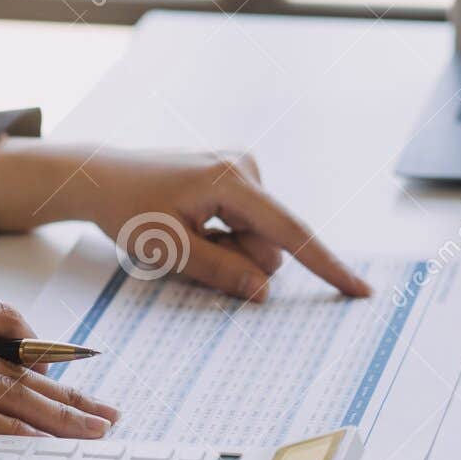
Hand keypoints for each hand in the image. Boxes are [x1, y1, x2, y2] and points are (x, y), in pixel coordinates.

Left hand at [0, 139, 370, 302]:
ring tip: (183, 232)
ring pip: (258, 238)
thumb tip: (265, 292)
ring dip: (226, 249)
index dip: (326, 266)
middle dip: (238, 259)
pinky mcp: (235, 177)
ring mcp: (242, 169)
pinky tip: (189, 223)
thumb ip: (219, 271)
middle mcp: (245, 166)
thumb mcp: (168, 249)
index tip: (359, 291)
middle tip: (187, 246)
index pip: (290, 232)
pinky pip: (245, 225)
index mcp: (232, 180)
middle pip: (270, 243)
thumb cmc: (128, 210)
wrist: (101, 178)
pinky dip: (222, 236)